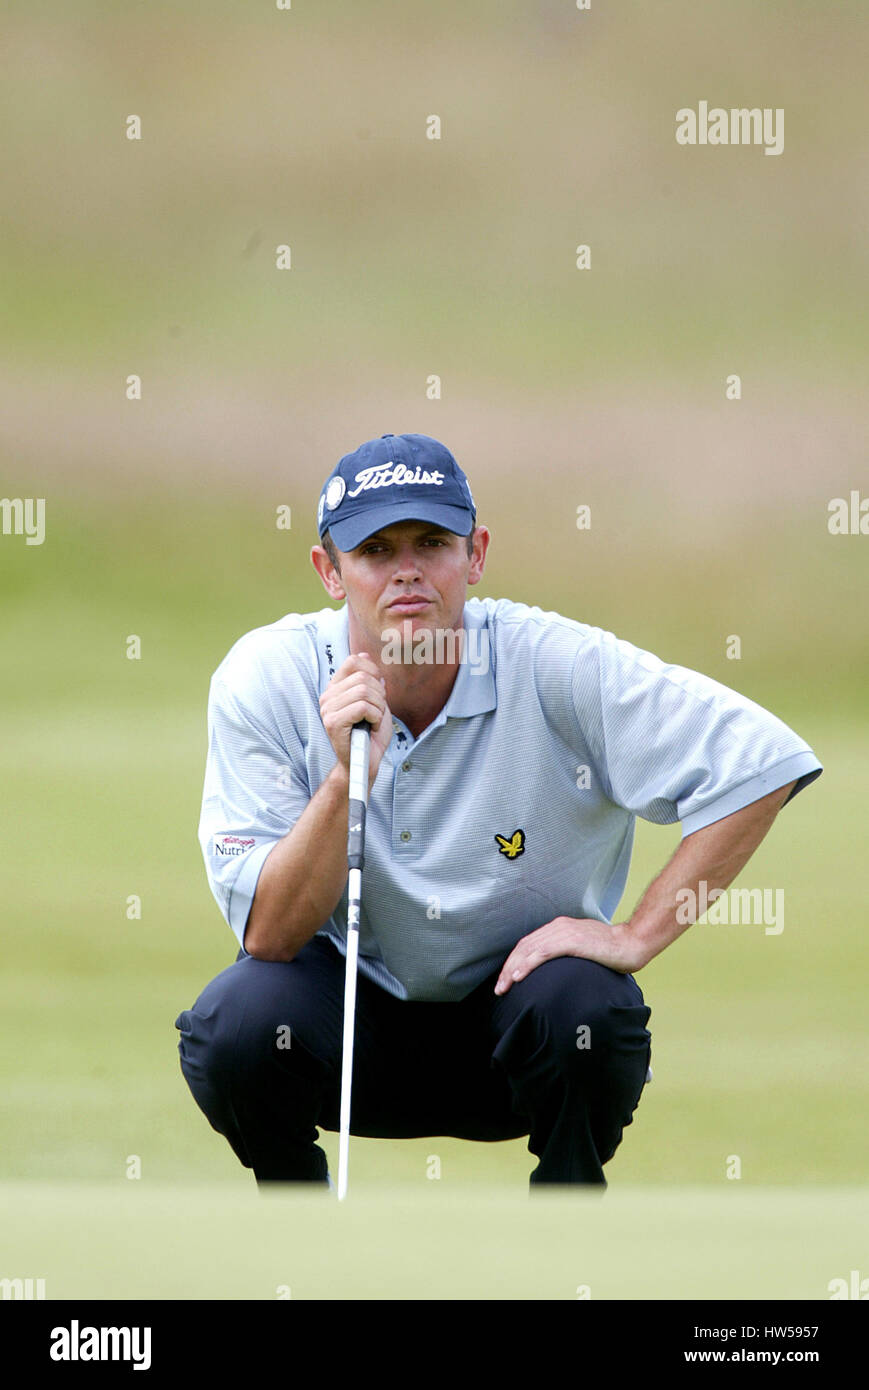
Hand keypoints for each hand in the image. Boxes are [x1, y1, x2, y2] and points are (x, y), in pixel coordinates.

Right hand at [319, 653, 392, 786]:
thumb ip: (370, 679)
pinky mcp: (332, 723)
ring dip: (378, 708)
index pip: (353, 661)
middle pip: (363, 677)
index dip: (373, 671)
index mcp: (336, 688)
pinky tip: (371, 728)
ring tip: (374, 721)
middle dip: (380, 695)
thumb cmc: (371, 733)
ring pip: (364, 691)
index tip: (379, 691)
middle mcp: (328, 696)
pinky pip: (362, 708)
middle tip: (377, 713)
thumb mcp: (376, 701)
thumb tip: (365, 656)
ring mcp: (327, 709)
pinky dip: (375, 717)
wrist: (366, 762)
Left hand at [494, 917, 647, 994]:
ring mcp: (564, 933)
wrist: (631, 942)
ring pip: (529, 950)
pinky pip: (543, 953)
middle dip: (508, 968)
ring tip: (504, 986)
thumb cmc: (610, 950)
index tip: (506, 979)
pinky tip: (518, 977)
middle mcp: (557, 927)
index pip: (528, 944)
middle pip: (524, 947)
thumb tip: (555, 970)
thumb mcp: (582, 947)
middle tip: (499, 988)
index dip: (514, 961)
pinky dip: (527, 965)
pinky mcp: (571, 941)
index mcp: (558, 927)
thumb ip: (566, 952)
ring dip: (513, 969)